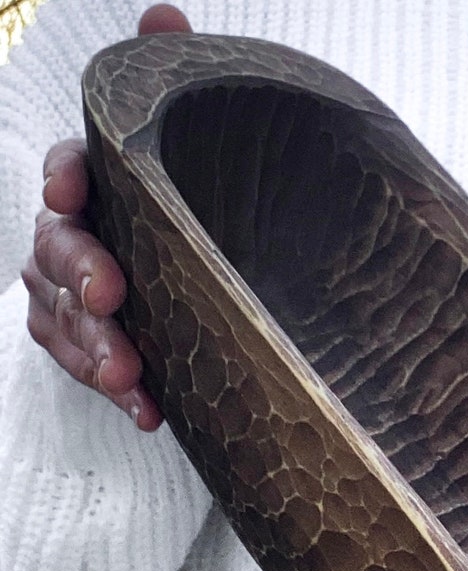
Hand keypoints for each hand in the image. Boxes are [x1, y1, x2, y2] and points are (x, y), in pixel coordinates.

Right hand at [19, 4, 191, 431]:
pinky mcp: (84, 342)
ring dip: (96, 349)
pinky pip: (87, 367)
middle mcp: (69, 236)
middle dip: (81, 275)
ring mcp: (68, 294)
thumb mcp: (180, 144)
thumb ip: (163, 82)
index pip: (68, 171)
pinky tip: (148, 413)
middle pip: (58, 253)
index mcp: (93, 185)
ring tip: (130, 377)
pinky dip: (119, 392)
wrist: (188, 269)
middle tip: (111, 297)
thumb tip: (164, 14)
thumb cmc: (174, 200)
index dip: (67, 181)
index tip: (72, 194)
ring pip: (65, 319)